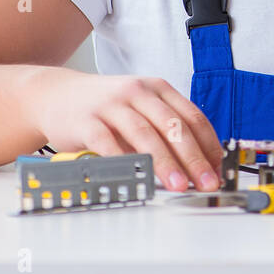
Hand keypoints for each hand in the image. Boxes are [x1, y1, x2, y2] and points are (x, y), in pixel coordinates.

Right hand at [23, 70, 224, 191]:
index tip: (217, 170)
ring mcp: (112, 105)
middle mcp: (138, 92)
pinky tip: (137, 177)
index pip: (192, 117)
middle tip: (206, 182)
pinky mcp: (87, 120)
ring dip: (165, 163)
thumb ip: (165, 130)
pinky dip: (126, 161)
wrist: (56, 94)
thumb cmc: (105, 107)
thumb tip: (198, 165)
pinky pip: (109, 142)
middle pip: (173, 126)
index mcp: (158, 89)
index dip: (208, 145)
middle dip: (194, 158)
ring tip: (179, 185)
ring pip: (145, 134)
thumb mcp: (141, 107)